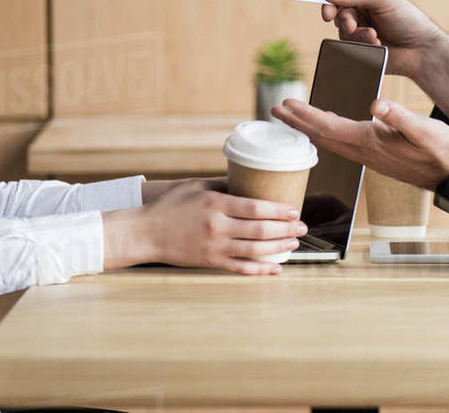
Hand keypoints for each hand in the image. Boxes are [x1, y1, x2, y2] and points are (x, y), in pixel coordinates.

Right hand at [103, 182, 306, 275]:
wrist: (146, 233)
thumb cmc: (170, 206)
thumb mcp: (196, 186)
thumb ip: (223, 183)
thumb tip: (248, 177)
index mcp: (215, 204)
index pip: (254, 207)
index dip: (278, 210)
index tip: (293, 209)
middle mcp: (217, 226)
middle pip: (260, 230)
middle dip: (286, 229)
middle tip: (302, 226)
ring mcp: (215, 247)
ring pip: (255, 250)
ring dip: (279, 247)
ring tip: (295, 242)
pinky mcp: (211, 262)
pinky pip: (241, 268)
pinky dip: (261, 270)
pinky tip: (276, 268)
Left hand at [272, 97, 448, 190]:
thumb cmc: (440, 150)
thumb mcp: (423, 128)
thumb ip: (399, 116)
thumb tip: (375, 103)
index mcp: (369, 141)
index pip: (328, 127)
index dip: (305, 116)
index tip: (285, 104)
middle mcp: (363, 151)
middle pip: (321, 136)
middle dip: (297, 122)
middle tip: (276, 109)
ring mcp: (368, 156)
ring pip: (329, 141)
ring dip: (308, 128)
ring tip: (292, 117)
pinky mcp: (375, 156)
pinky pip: (342, 144)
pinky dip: (326, 133)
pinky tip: (326, 127)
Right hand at [321, 0, 448, 117]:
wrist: (422, 49)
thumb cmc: (408, 20)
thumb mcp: (383, 0)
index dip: (329, 4)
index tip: (327, 13)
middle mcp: (361, 15)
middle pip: (338, 17)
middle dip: (345, 21)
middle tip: (353, 26)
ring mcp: (361, 34)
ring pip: (343, 34)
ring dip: (357, 35)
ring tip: (375, 37)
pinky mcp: (363, 52)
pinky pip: (351, 49)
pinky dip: (362, 46)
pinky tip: (377, 45)